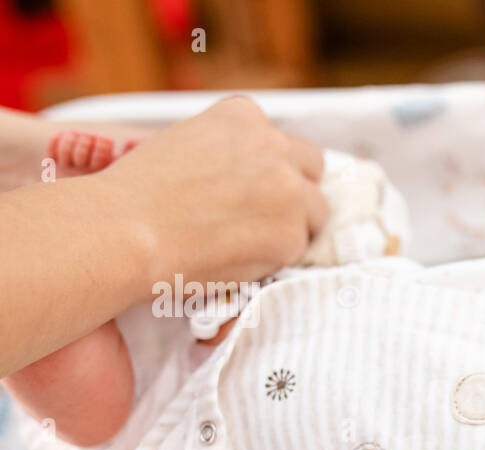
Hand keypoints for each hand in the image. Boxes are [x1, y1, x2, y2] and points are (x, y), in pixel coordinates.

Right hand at [100, 95, 328, 287]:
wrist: (128, 230)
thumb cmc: (139, 193)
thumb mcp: (185, 141)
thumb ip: (228, 148)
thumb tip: (249, 174)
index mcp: (245, 115)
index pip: (282, 141)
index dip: (273, 168)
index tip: (254, 188)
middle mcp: (274, 145)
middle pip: (312, 170)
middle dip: (296, 193)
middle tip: (264, 218)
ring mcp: (289, 190)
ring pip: (315, 212)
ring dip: (292, 227)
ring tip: (248, 242)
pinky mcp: (292, 234)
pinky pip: (298, 249)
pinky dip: (276, 257)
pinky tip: (241, 258)